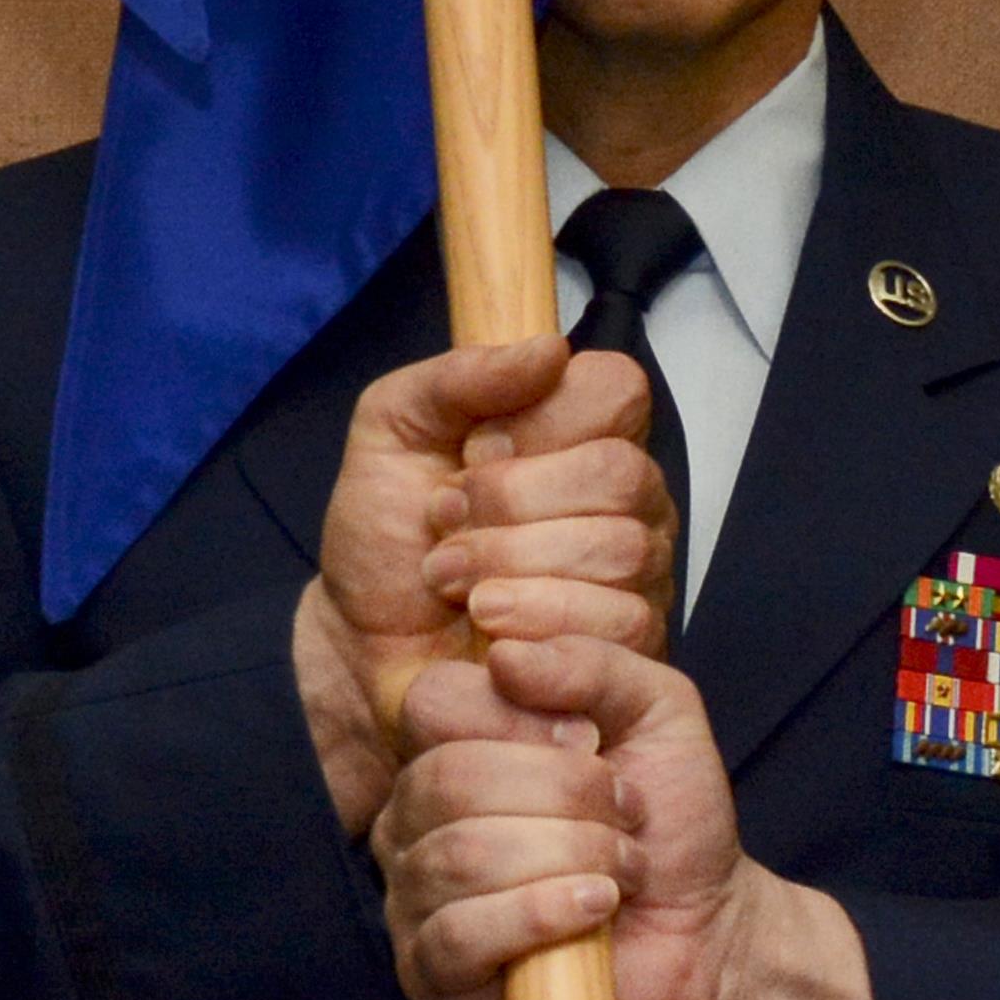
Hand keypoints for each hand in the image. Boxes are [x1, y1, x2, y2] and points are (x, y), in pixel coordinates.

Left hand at [298, 341, 670, 830]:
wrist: (361, 646)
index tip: (475, 452)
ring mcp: (638, 575)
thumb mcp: (392, 430)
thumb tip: (548, 350)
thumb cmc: (388, 537)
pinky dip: (534, 623)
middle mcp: (625, 499)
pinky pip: (617, 622)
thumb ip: (457, 377)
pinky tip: (489, 633)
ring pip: (619, 550)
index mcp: (580, 433)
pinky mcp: (631, 649)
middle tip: (448, 525)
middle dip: (510, 503)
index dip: (542, 420)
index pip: (617, 388)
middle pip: (618, 473)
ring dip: (510, 566)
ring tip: (453, 580)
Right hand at [375, 630, 877, 999]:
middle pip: (448, 780)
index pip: (435, 702)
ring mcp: (413, 896)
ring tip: (619, 871)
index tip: (594, 746)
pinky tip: (592, 910)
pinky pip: (458, 935)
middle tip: (622, 819)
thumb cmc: (669, 822)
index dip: (526, 722)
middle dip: (563, 797)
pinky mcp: (431, 975)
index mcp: (450, 745)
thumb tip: (504, 653)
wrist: (706, 929)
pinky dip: (540, 916)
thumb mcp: (657, 710)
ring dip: (569, 857)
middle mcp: (414, 816)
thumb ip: (592, 662)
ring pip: (459, 856)